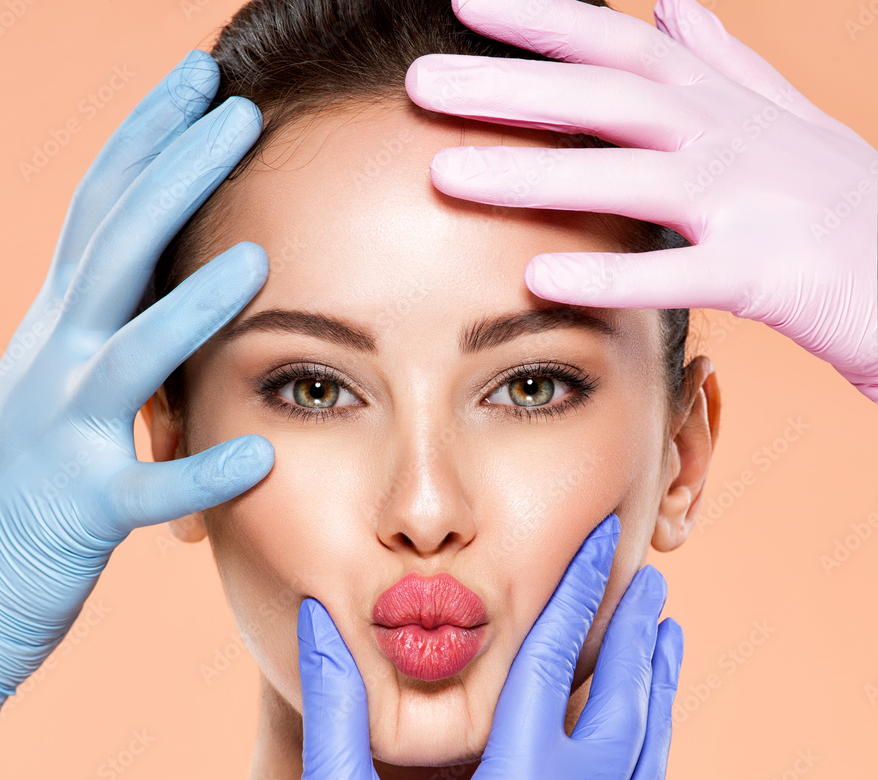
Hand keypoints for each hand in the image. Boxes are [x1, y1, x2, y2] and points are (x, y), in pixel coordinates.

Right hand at [0, 50, 274, 760]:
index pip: (106, 210)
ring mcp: (64, 435)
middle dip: (176, 175)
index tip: (200, 77)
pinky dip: (198, 474)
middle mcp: (57, 361)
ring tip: (256, 261)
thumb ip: (113, 324)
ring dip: (188, 310)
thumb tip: (165, 270)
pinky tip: (257, 456)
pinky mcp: (83, 513)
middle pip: (115, 250)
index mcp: (63, 325)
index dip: (150, 138)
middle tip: (237, 108)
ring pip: (127, 360)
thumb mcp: (66, 380)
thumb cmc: (31, 478)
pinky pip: (145, 492)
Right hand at [295, 512, 682, 779]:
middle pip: (625, 705)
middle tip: (652, 577)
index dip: (577, 592)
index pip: (553, 665)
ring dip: (660, 692)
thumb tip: (317, 622)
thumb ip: (333, 708)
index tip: (604, 539)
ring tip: (668, 640)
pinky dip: (656, 759)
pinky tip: (651, 741)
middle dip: (638, 632)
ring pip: (653, 759)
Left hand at [404, 0, 877, 401]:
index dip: (543, 20)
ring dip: (534, 172)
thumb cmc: (838, 200)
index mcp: (720, 102)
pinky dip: (609, 276)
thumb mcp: (780, 119)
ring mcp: (748, 200)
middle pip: (607, 97)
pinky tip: (538, 277)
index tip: (465, 2)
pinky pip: (677, 274)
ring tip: (447, 175)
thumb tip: (674, 5)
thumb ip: (723, 63)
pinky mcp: (764, 272)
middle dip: (509, 86)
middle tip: (419, 84)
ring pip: (629, 175)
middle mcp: (728, 137)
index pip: (619, 45)